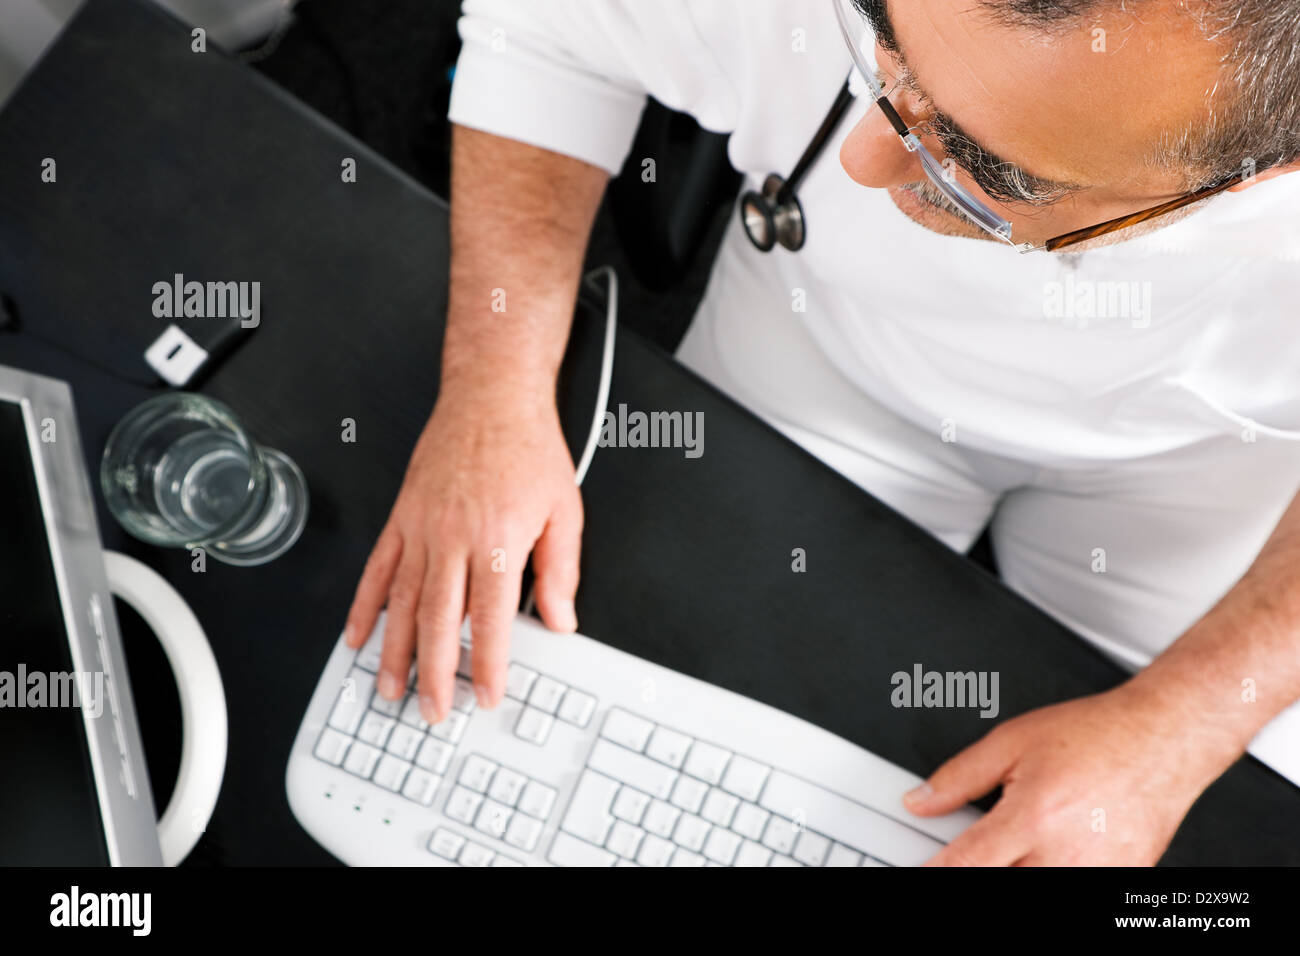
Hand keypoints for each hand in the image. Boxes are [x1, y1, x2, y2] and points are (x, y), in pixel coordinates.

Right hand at [343, 379, 582, 723]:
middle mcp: (454, 537)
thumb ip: (561, 570)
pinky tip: (357, 636)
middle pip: (439, 621)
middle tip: (433, 711)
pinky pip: (377, 569)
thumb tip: (561, 619)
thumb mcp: (564, 509)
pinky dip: (365, 606)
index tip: (488, 695)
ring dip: (395, 652)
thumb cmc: (528, 448)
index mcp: (498, 539)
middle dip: (435, 674)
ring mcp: (422, 528)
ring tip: (391, 689)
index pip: (491, 617)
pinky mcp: (402, 517)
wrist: (491, 396)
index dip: (490, 663)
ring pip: (402, 603)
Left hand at [905, 685, 1243, 864]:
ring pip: (1035, 892)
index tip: (924, 870)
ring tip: (1018, 846)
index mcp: (1032, 817)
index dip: (936, 871)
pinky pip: (1073, 889)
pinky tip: (1049, 853)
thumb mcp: (1012, 742)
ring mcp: (1095, 875)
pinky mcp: (1118, 883)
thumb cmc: (1097, 736)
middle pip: (999, 883)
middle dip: (978, 870)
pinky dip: (1051, 874)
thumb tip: (920, 800)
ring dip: (1015, 872)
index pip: (965, 864)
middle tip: (979, 848)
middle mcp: (1065, 855)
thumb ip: (960, 777)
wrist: (1163, 739)